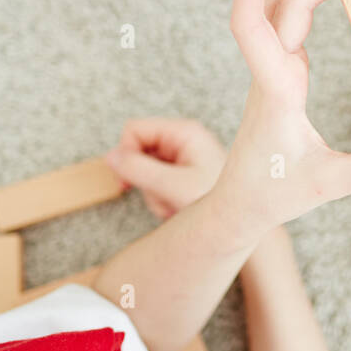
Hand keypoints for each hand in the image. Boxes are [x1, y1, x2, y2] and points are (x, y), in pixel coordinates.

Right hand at [104, 119, 225, 219]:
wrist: (240, 221)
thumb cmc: (217, 200)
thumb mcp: (174, 186)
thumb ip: (139, 169)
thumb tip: (110, 156)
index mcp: (184, 132)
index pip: (134, 129)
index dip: (125, 152)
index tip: (128, 178)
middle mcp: (182, 141)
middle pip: (137, 151)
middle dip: (144, 179)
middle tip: (162, 196)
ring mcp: (181, 158)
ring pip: (144, 171)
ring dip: (154, 193)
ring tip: (175, 204)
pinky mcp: (181, 174)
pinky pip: (155, 184)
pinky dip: (160, 199)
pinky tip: (176, 208)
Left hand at [214, 0, 350, 232]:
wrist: (241, 202)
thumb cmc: (277, 192)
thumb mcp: (328, 185)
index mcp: (276, 89)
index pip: (252, 23)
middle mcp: (269, 71)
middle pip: (282, 2)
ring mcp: (271, 68)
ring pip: (277, 5)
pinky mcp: (278, 72)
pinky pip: (284, 20)